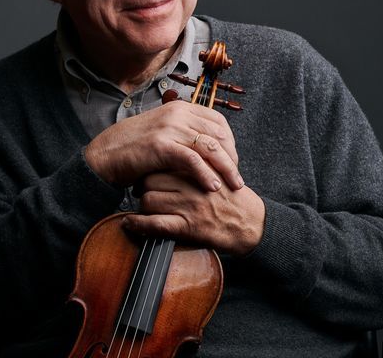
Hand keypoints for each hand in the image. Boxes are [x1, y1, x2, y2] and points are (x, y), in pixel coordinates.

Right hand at [84, 100, 242, 191]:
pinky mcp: (161, 145)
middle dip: (231, 157)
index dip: (230, 142)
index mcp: (178, 107)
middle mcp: (176, 113)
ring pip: (210, 146)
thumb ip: (182, 133)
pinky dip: (206, 174)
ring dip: (226, 168)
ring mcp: (169, 127)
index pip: (218, 121)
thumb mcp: (161, 132)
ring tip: (233, 185)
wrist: (104, 155)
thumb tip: (207, 145)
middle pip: (218, 134)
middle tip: (235, 177)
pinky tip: (212, 187)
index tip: (232, 161)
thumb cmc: (132, 148)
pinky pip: (193, 159)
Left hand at [123, 172, 265, 255]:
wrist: (252, 225)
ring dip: (142, 206)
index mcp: (200, 169)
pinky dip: (138, 225)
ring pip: (150, 200)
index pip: (164, 161)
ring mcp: (190, 207)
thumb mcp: (218, 171)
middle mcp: (193, 186)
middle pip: (151, 179)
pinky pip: (155, 224)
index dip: (151, 167)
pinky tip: (130, 224)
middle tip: (141, 190)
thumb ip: (197, 162)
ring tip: (143, 207)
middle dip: (142, 186)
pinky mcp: (189, 227)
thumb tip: (173, 154)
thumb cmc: (233, 198)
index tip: (147, 171)